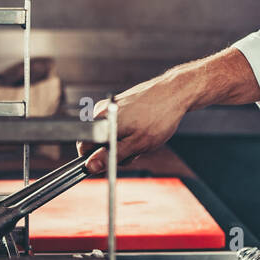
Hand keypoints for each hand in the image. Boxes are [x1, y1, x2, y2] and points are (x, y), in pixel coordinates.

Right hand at [76, 73, 193, 173]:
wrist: (174, 93)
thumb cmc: (158, 116)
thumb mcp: (136, 144)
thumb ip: (111, 156)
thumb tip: (90, 166)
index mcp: (101, 121)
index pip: (84, 148)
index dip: (98, 160)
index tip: (114, 161)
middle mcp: (101, 112)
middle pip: (98, 143)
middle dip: (114, 152)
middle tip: (135, 149)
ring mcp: (110, 107)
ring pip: (110, 136)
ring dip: (124, 143)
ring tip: (142, 138)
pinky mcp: (119, 105)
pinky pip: (117, 126)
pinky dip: (128, 133)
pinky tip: (142, 129)